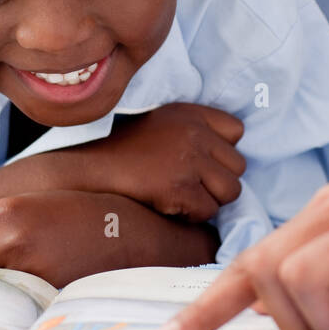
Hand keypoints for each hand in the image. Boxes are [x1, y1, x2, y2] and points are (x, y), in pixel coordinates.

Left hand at [0, 190, 218, 286]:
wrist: (130, 236)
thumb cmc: (77, 214)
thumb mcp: (28, 201)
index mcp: (8, 210)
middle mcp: (12, 238)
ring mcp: (27, 269)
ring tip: (10, 273)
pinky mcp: (41, 293)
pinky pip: (2, 303)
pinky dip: (5, 299)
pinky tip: (24, 289)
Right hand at [76, 103, 245, 221]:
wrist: (90, 166)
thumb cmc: (125, 148)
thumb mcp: (163, 121)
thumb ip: (195, 130)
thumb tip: (229, 157)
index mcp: (192, 113)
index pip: (236, 131)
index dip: (222, 151)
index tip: (201, 160)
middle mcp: (195, 134)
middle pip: (238, 167)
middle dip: (218, 181)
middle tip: (190, 184)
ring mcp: (188, 161)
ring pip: (230, 192)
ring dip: (210, 200)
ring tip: (182, 195)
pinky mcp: (179, 188)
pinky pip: (208, 212)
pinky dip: (192, 215)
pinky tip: (169, 205)